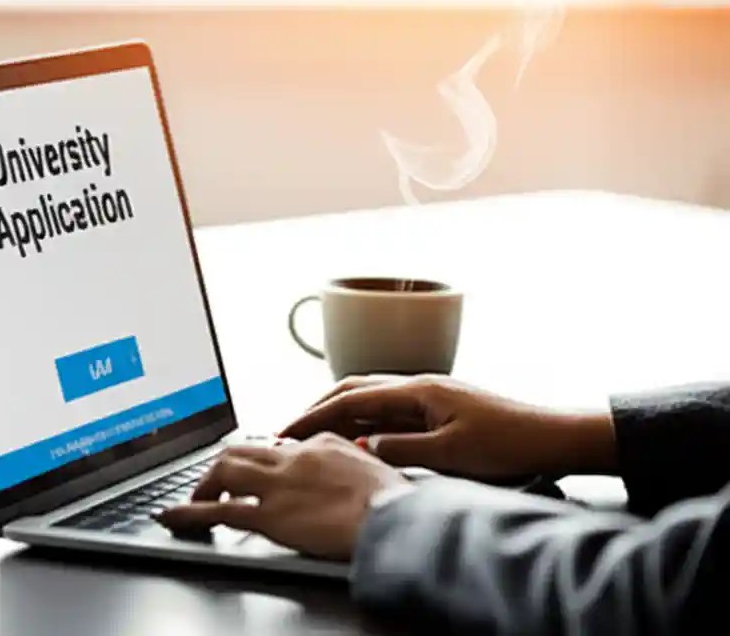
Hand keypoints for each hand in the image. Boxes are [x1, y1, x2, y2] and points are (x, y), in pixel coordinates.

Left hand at [156, 434, 407, 559]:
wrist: (398, 520)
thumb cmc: (398, 503)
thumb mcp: (376, 470)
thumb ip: (350, 465)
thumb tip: (344, 472)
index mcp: (320, 444)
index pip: (278, 446)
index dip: (262, 460)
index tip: (255, 469)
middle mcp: (293, 458)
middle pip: (242, 448)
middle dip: (222, 464)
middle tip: (213, 479)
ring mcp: (278, 485)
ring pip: (224, 471)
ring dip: (204, 484)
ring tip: (195, 497)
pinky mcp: (269, 515)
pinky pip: (219, 511)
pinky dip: (191, 513)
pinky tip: (176, 517)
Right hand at [278, 375, 616, 479]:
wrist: (554, 437)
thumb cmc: (511, 443)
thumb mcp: (451, 455)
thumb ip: (400, 450)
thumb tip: (361, 446)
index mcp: (417, 390)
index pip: (350, 399)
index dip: (313, 416)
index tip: (285, 432)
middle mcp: (418, 385)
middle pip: (352, 389)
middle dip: (315, 408)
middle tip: (287, 431)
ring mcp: (427, 395)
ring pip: (368, 398)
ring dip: (336, 413)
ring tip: (311, 433)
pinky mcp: (437, 409)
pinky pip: (387, 411)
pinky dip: (361, 422)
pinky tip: (355, 439)